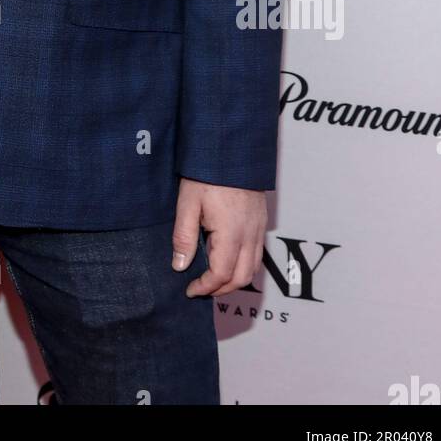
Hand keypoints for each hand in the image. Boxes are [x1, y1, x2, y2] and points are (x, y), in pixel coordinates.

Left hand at [171, 177, 266, 297]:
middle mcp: (250, 235)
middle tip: (200, 289)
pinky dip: (244, 265)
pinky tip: (227, 259)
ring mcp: (258, 228)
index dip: (205, 287)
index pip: (221, 274)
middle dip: (220, 289)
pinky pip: (257, 254)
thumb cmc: (207, 173)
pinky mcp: (261, 221)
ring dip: (234, 280)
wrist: (232, 150)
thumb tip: (180, 266)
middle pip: (241, 278)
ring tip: (212, 278)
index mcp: (231, 233)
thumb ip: (183, 236)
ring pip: (253, 268)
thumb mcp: (188, 203)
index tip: (190, 290)